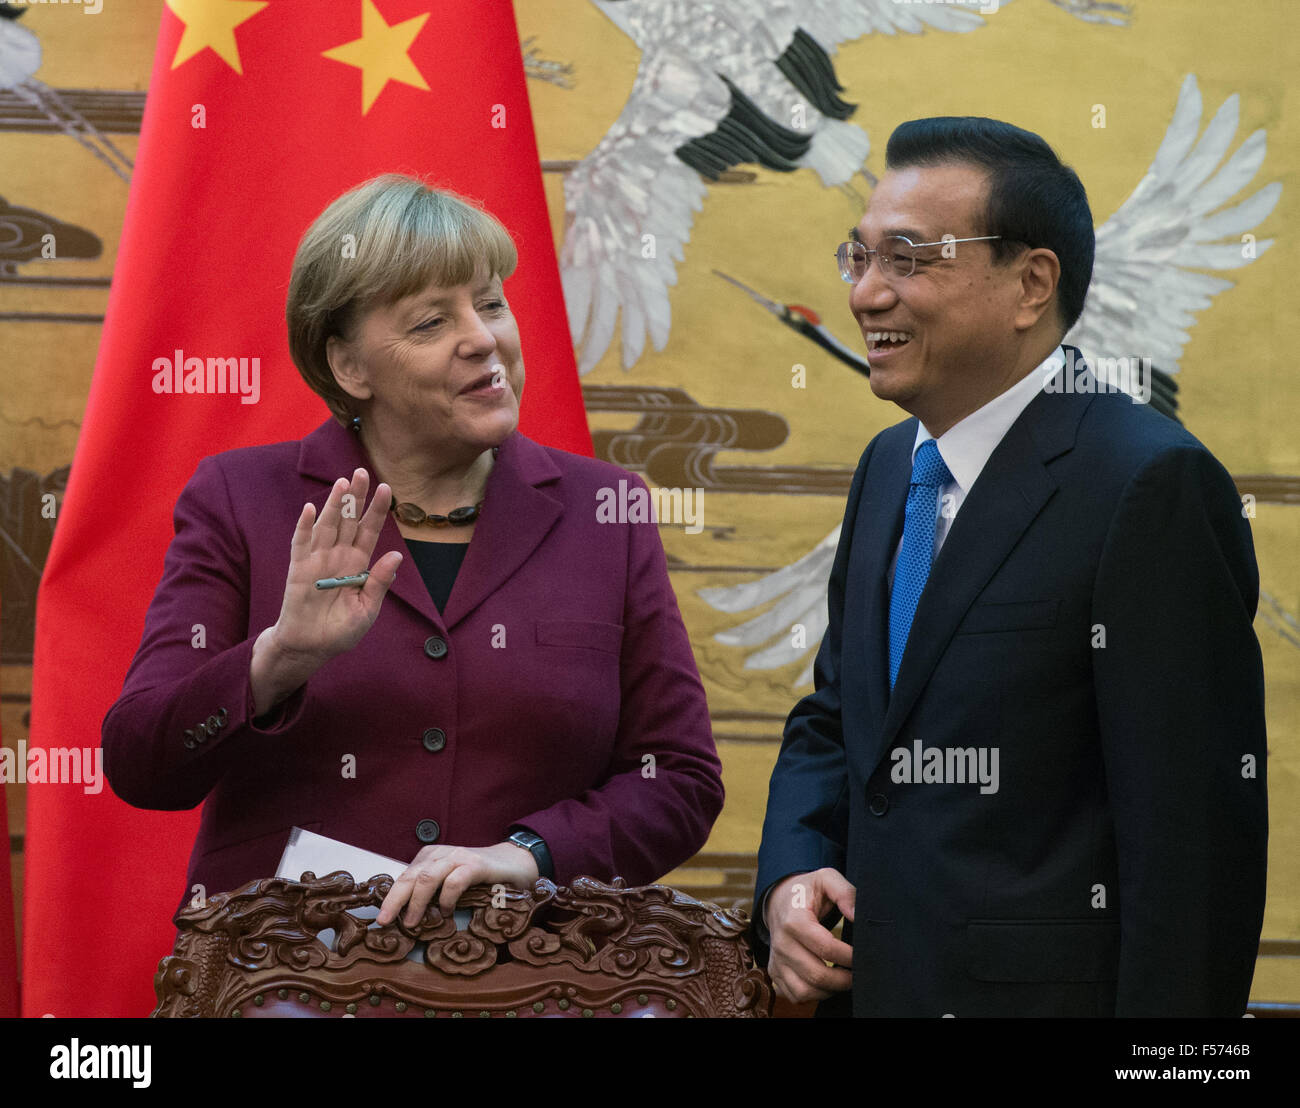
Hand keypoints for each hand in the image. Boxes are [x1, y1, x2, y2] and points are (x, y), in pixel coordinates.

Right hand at [250, 469, 401, 714]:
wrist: (311, 647)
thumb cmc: (341, 630)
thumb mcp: (367, 609)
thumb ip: (379, 582)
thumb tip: (396, 556)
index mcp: (358, 564)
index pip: (370, 531)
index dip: (377, 510)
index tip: (388, 488)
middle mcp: (339, 556)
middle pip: (349, 521)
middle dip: (356, 497)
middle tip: (363, 472)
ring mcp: (318, 560)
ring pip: (327, 526)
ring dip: (334, 505)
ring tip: (342, 483)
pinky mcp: (298, 569)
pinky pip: (300, 544)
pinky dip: (304, 527)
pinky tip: (309, 509)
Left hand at [376, 842, 539, 926]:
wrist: (517, 861)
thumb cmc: (482, 876)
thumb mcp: (451, 879)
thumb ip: (433, 889)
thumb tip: (407, 913)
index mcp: (431, 857)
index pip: (405, 877)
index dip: (391, 897)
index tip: (382, 918)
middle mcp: (442, 854)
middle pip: (410, 876)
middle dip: (394, 900)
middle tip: (384, 921)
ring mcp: (459, 857)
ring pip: (427, 878)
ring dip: (416, 903)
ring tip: (412, 923)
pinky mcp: (476, 865)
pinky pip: (454, 882)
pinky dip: (446, 899)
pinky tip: (445, 912)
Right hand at [765, 868, 854, 1004]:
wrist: (779, 899)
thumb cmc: (807, 890)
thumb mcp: (826, 879)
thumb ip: (845, 893)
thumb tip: (858, 916)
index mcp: (794, 920)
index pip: (826, 948)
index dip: (849, 956)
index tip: (863, 954)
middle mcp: (781, 943)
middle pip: (816, 975)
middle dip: (845, 979)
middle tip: (860, 973)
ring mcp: (776, 961)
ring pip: (805, 991)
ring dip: (830, 990)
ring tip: (845, 979)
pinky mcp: (775, 973)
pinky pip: (795, 996)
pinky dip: (815, 995)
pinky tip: (828, 983)